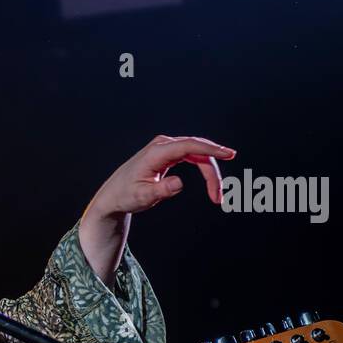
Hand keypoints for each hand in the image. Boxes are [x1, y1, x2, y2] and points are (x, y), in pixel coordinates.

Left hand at [85, 135, 236, 219]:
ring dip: (210, 173)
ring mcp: (166, 148)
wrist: (114, 195)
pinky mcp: (169, 154)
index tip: (229, 154)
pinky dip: (204, 168)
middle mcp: (162, 145)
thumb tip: (179, 183)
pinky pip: (193, 156)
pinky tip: (212, 182)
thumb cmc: (126, 195)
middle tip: (219, 196)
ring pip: (198, 154)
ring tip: (216, 196)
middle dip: (212, 172)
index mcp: (156, 153)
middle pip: (197, 151)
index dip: (210, 149)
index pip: (189, 146)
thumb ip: (160, 191)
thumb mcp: (142, 197)